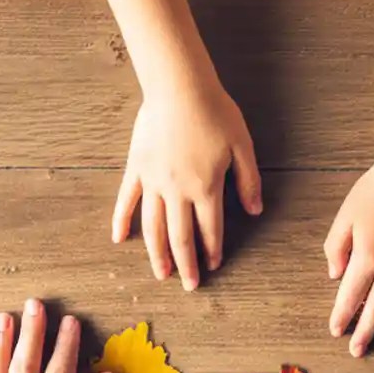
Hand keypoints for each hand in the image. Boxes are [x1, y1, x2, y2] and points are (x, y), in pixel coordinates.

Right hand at [113, 84, 261, 290]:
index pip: (210, 229)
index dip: (212, 250)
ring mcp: (153, 182)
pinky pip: (127, 200)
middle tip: (189, 286)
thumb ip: (248, 180)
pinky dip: (121, 221)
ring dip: (157, 253)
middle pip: (180, 237)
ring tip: (161, 274)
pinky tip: (118, 239)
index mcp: (206, 187)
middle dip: (186, 264)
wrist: (178, 86)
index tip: (213, 266)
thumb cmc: (214, 111)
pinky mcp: (136, 169)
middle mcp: (177, 191)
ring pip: (154, 226)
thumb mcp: (242, 145)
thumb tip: (255, 211)